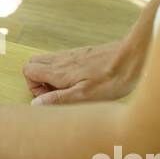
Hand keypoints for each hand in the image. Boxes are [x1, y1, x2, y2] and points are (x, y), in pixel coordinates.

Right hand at [22, 38, 143, 104]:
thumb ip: (57, 99)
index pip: (28, 70)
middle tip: (55, 92)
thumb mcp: (84, 96)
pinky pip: (62, 60)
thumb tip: (34, 104)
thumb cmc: (111, 79)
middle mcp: (61, 60)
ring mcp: (72, 55)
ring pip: (47, 61)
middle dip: (38, 80)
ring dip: (51, 76)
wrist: (132, 57)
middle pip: (34, 63)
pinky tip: (81, 81)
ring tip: (69, 88)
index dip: (33, 86)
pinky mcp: (82, 54)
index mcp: (59, 71)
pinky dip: (63, 71)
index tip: (49, 96)